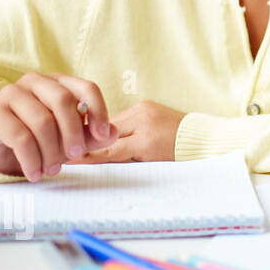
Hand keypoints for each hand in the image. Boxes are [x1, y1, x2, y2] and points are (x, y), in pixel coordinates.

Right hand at [0, 72, 119, 181]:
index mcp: (59, 83)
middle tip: (77, 156)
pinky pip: (20, 137)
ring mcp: (11, 94)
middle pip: (63, 102)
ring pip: (42, 122)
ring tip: (52, 170)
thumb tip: (113, 133)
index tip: (103, 135)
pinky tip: (35, 173)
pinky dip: (32, 160)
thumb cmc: (39, 138)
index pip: (87, 88)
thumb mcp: (69, 138)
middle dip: (74, 133)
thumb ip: (92, 136)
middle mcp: (35, 82)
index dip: (99, 111)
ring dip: (51, 152)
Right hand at [70, 100, 184, 164]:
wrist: (201, 137)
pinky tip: (108, 132)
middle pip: (105, 133)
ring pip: (111, 123)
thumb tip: (94, 160)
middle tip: (72, 149)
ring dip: (102, 132)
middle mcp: (143, 120)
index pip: (108, 151)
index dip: (87, 156)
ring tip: (88, 141)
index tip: (68, 159)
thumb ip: (122, 161)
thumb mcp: (149, 165)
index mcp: (145, 140)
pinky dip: (114, 125)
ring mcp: (144, 109)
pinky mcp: (145, 104)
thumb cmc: (177, 157)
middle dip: (91, 141)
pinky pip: (121, 116)